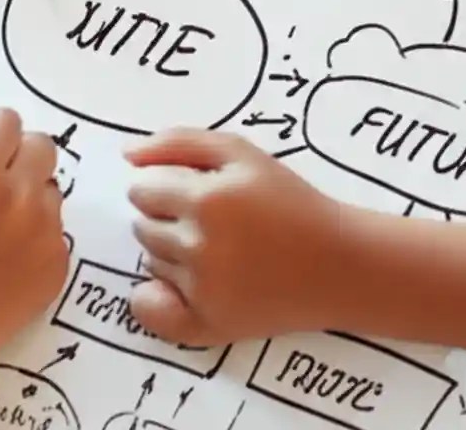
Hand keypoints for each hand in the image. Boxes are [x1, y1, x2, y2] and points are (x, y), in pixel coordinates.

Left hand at [124, 129, 356, 345]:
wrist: (338, 263)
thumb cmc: (289, 201)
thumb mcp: (241, 153)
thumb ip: (179, 142)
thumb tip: (126, 154)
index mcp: (205, 199)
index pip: (142, 188)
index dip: (164, 186)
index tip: (193, 192)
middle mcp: (198, 245)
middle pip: (141, 225)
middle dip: (165, 218)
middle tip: (209, 221)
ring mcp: (201, 288)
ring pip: (150, 261)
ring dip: (169, 252)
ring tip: (215, 248)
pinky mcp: (207, 324)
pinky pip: (148, 310)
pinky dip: (153, 298)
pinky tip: (179, 286)